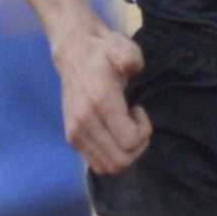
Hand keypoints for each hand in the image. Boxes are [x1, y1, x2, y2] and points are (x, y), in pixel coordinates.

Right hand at [53, 25, 152, 174]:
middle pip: (121, 161)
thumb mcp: (123, 48)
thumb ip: (129, 57)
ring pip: (109, 167)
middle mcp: (84, 122)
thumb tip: (129, 67)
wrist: (74, 53)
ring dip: (124, 153)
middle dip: (137, 146)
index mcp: (100, 102)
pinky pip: (97, 165)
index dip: (144, 131)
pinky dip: (111, 156)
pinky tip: (112, 133)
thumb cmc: (105, 52)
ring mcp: (75, 132)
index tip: (138, 109)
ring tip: (123, 129)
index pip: (129, 141)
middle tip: (135, 123)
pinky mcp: (71, 138)